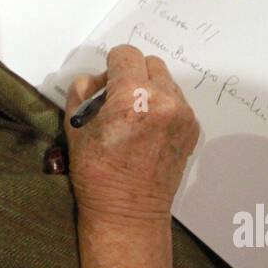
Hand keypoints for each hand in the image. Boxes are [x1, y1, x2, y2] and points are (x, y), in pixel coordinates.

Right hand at [64, 45, 199, 227]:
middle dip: (131, 74)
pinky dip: (162, 106)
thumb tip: (94, 80)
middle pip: (149, 63)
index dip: (110, 67)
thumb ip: (82, 92)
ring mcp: (182, 116)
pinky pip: (177, 102)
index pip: (125, 54)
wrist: (128, 213)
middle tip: (117, 99)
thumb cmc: (97, 174)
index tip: (104, 85)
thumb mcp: (76, 128)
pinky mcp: (192, 130)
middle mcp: (164, 101)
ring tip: (134, 117)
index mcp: (132, 97)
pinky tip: (147, 130)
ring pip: (166, 81)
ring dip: (149, 89)